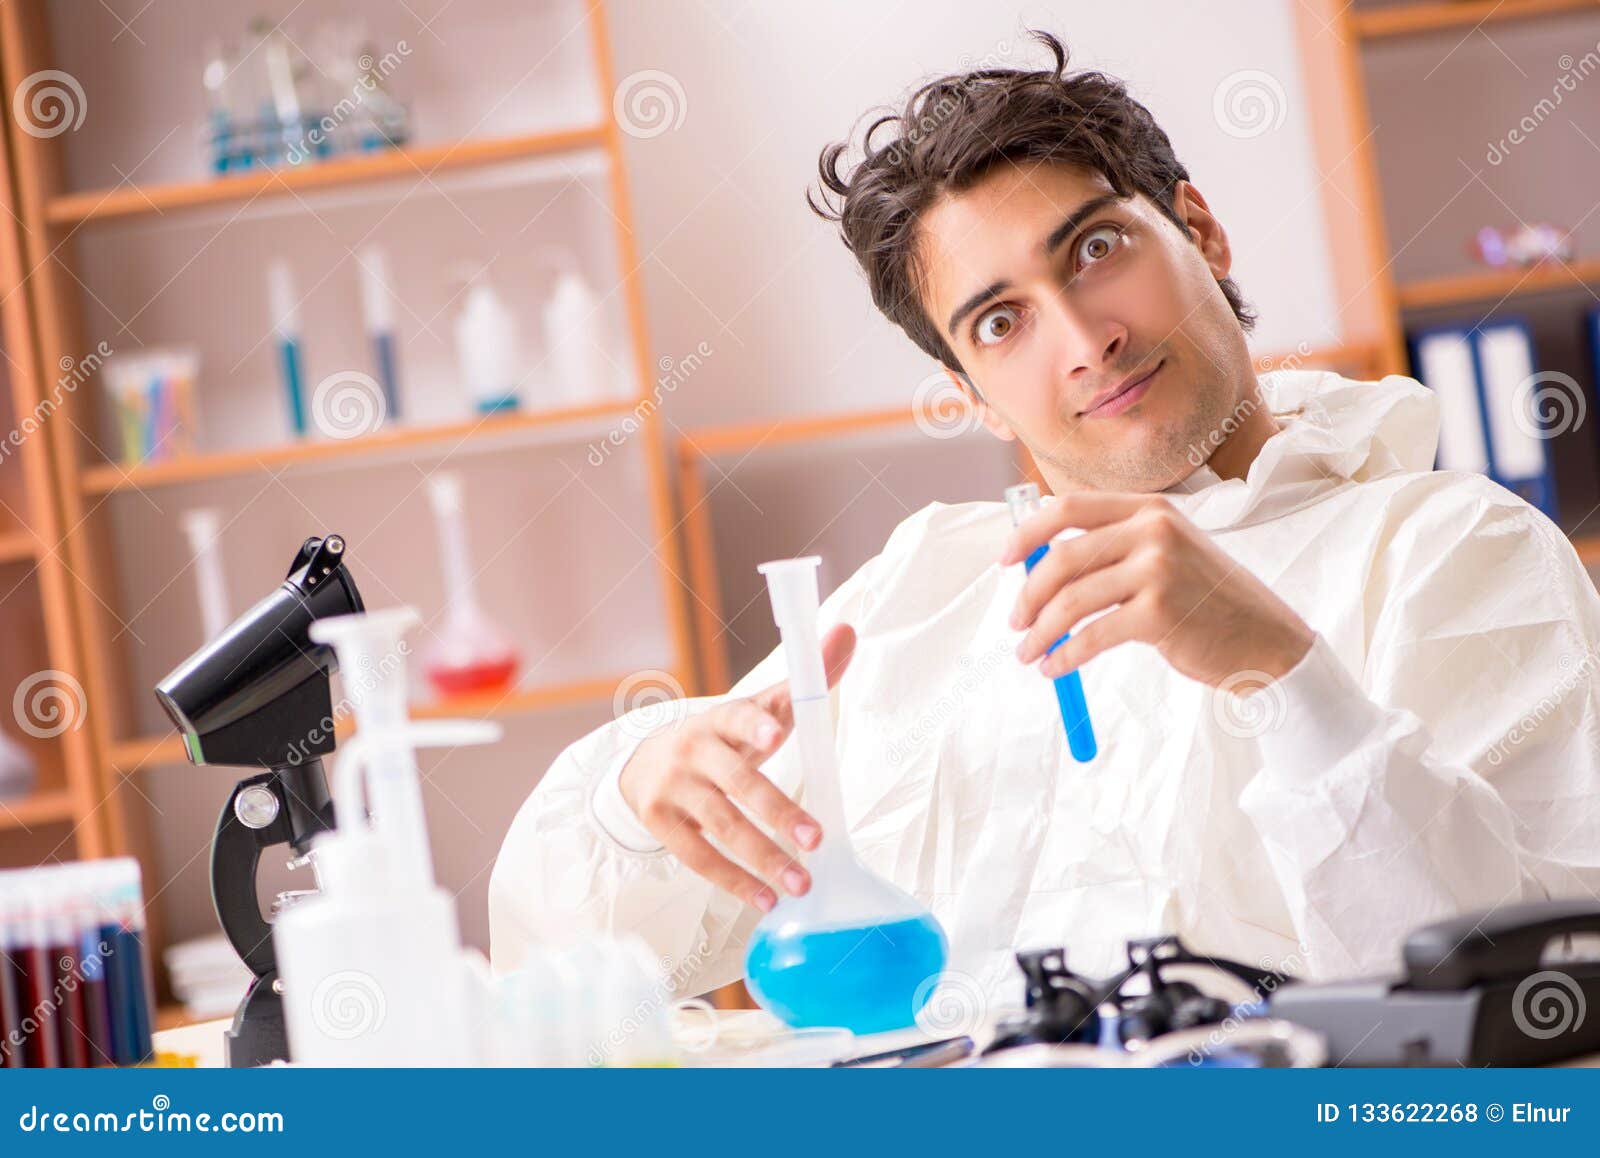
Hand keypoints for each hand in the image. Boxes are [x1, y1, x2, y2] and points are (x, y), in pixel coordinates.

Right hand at [618, 623, 856, 910]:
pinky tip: (764, 898)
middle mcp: (693, 750)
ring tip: (799, 883)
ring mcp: (673, 788)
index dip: (757, 723)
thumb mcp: (757, 709)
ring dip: (762, 858)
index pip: (739, 716)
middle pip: (737, 783)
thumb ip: (805, 681)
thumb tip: (847, 630)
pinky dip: (733, 881)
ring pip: (720, 826)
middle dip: (777, 812)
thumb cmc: (723, 737)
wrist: (647, 761)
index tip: (777, 732)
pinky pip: (698, 857)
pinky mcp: (661, 823)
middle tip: (814, 839)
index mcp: (721, 718)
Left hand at [1002, 493, 1312, 689]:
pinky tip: (1055, 667)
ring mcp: (1158, 570)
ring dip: (1040, 632)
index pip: (1070, 507)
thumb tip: (1038, 563)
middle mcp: (1153, 531)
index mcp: (1150, 510)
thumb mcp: (1166, 555)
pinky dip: (1064, 655)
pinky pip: (1091, 636)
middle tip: (1015, 623)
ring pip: (1070, 601)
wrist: (1265, 639)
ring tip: (1029, 654)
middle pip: (1062, 557)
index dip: (1028, 532)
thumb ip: (1112, 550)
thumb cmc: (1206, 602)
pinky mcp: (1160, 613)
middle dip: (1028, 595)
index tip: (1006, 559)